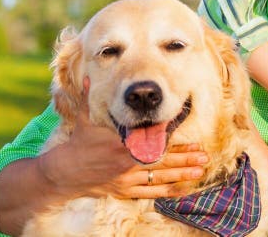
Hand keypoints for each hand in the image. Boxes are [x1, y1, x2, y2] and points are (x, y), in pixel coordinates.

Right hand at [39, 77, 208, 198]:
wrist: (63, 174)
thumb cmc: (78, 144)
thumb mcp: (83, 118)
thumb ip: (89, 96)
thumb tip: (90, 74)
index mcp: (122, 145)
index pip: (151, 143)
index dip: (172, 141)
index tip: (189, 137)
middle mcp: (127, 164)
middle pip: (162, 163)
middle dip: (184, 159)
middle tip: (204, 156)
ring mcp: (126, 179)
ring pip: (159, 178)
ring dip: (180, 174)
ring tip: (199, 171)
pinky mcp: (123, 190)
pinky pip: (148, 192)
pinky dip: (165, 191)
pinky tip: (180, 189)